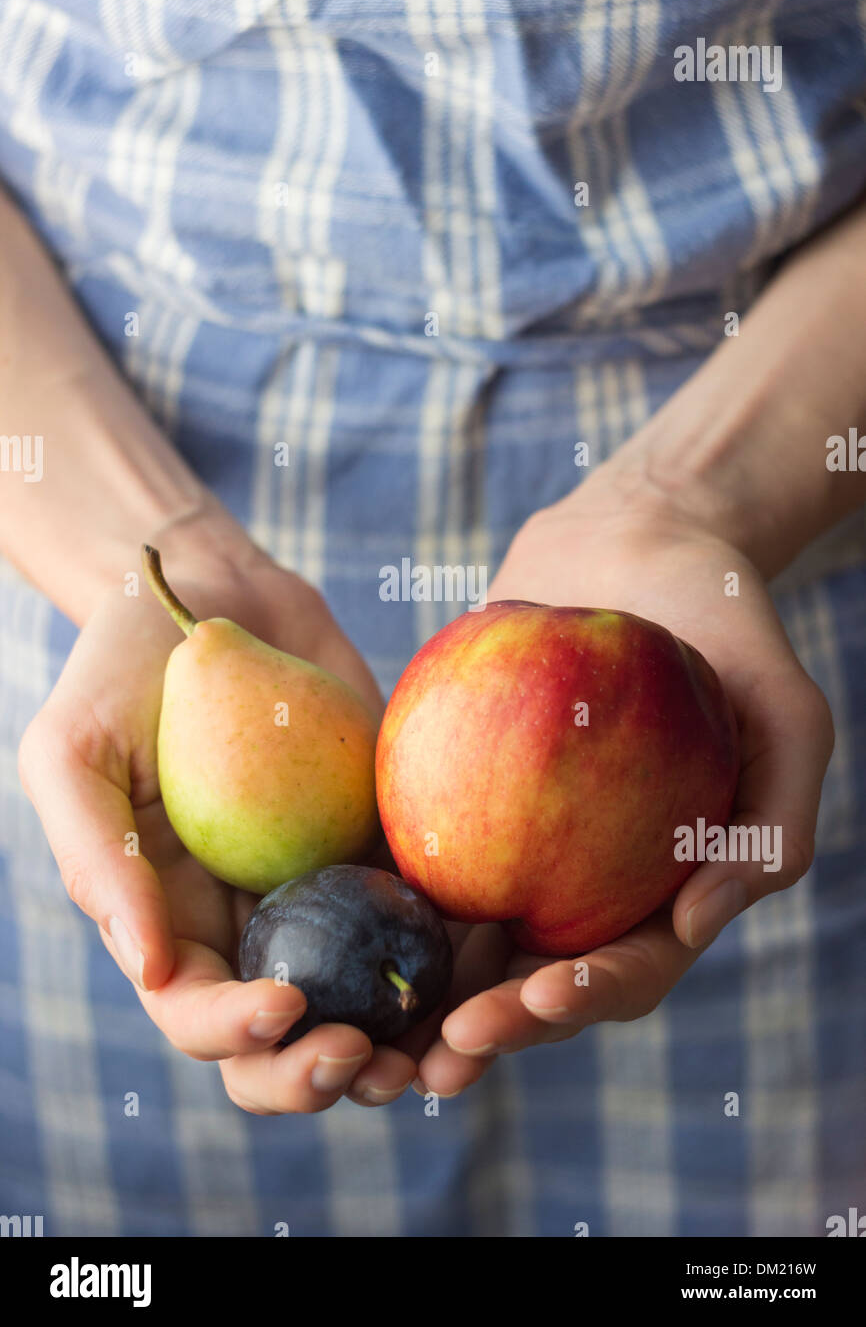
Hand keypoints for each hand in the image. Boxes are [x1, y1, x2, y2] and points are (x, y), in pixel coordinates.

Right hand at [18, 539, 417, 1113]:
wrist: (216, 594)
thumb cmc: (124, 668)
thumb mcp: (74, 752)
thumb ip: (100, 860)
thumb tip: (152, 970)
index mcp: (170, 923)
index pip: (198, 1016)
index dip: (238, 1036)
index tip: (288, 1007)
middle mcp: (250, 924)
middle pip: (285, 1041)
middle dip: (322, 1073)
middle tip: (374, 1058)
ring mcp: (322, 891)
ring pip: (365, 998)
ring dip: (404, 1039)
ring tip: (445, 1043)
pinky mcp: (382, 848)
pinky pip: (420, 915)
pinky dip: (453, 950)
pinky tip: (488, 951)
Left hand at [412, 466, 834, 1096]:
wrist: (638, 540)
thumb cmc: (726, 626)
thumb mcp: (787, 715)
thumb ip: (773, 826)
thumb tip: (696, 925)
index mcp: (663, 886)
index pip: (628, 968)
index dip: (584, 999)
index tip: (533, 997)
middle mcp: (589, 879)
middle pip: (535, 976)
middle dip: (493, 1028)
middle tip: (438, 1055)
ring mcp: (521, 841)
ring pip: (466, 936)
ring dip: (424, 994)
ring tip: (376, 1032)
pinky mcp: (459, 795)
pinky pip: (420, 848)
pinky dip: (385, 894)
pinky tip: (337, 915)